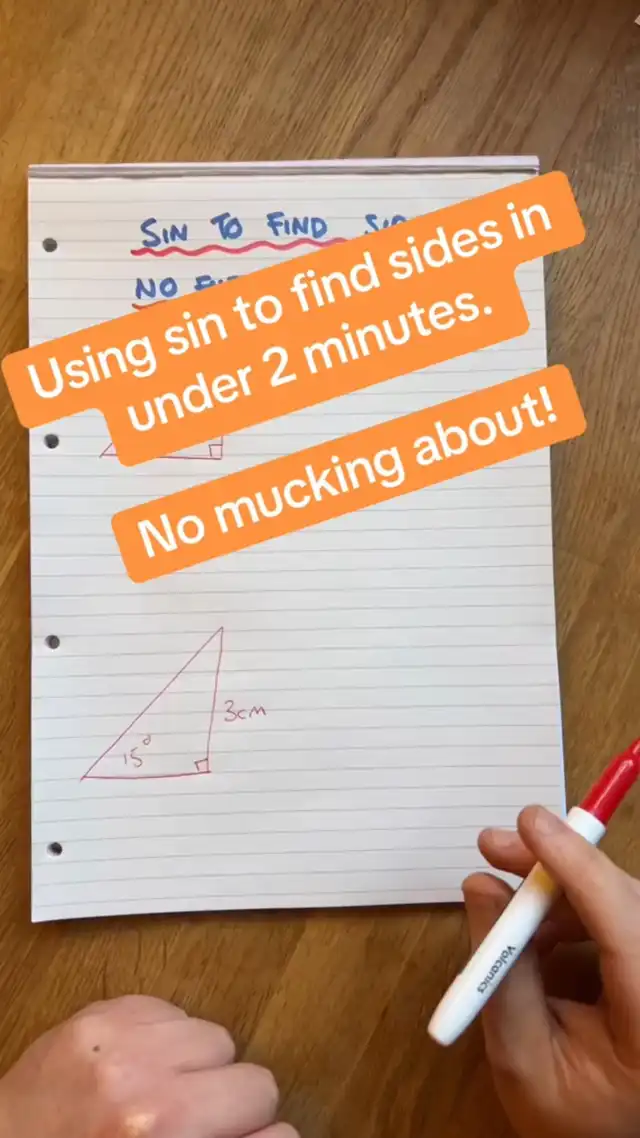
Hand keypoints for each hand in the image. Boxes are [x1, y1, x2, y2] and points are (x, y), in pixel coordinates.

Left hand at [0, 995, 296, 1137]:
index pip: (278, 1137)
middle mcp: (148, 1100)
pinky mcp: (100, 1015)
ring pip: (218, 1038)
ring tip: (162, 1093)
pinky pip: (173, 1010)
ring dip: (197, 1066)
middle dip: (233, 1108)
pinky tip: (137, 1067)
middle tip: (198, 1126)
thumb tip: (276, 1134)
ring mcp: (122, 1048)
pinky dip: (163, 1037)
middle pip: (257, 1083)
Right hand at [463, 806, 639, 1137]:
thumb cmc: (572, 1115)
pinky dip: (575, 907)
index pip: (624, 923)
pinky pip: (620, 913)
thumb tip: (481, 886)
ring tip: (504, 901)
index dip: (578, 866)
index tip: (530, 823)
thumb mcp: (522, 1060)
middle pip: (625, 898)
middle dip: (559, 862)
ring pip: (621, 898)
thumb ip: (503, 976)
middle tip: (493, 844)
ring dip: (561, 884)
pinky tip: (540, 928)